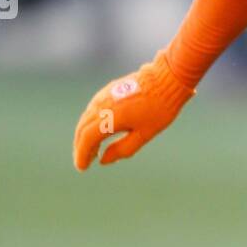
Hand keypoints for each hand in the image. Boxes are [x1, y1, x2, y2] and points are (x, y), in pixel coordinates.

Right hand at [73, 50, 194, 169]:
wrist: (166, 79)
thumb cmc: (159, 109)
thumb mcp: (143, 134)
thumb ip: (122, 149)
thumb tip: (103, 160)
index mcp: (109, 118)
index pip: (87, 140)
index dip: (82, 155)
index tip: (82, 168)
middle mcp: (101, 106)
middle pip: (82, 130)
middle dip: (81, 147)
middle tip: (84, 162)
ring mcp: (103, 96)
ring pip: (85, 119)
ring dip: (84, 135)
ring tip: (91, 150)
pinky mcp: (107, 90)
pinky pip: (92, 110)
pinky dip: (90, 123)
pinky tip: (98, 131)